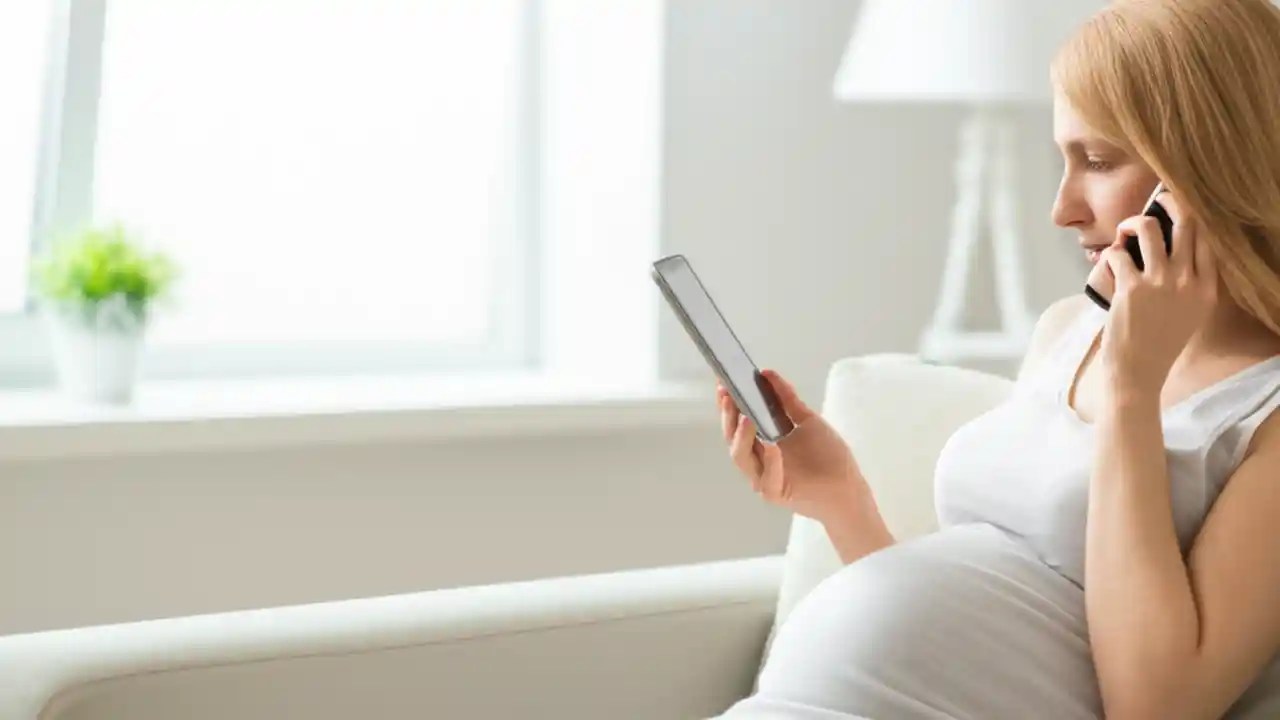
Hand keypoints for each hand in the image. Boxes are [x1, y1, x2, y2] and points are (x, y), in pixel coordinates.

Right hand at [717, 369, 869, 525]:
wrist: (848, 487)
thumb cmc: (828, 456)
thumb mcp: (807, 420)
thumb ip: (787, 399)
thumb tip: (767, 373)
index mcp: (761, 442)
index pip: (737, 422)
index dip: (728, 404)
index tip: (723, 383)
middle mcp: (757, 460)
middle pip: (733, 438)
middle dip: (728, 416)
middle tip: (728, 395)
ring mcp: (764, 478)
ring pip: (741, 457)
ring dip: (742, 437)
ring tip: (746, 417)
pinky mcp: (776, 493)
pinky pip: (767, 477)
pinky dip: (769, 460)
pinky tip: (771, 444)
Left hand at [1096, 189, 1220, 402]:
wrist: (1139, 372)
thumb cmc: (1158, 343)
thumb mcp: (1189, 313)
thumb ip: (1189, 283)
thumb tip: (1173, 249)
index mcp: (1207, 288)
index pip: (1208, 238)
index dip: (1193, 216)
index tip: (1180, 206)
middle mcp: (1189, 281)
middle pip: (1186, 223)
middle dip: (1168, 203)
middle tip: (1155, 201)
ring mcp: (1161, 283)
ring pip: (1148, 229)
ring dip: (1131, 224)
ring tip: (1124, 232)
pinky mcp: (1132, 288)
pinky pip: (1116, 254)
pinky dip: (1108, 255)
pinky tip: (1107, 264)